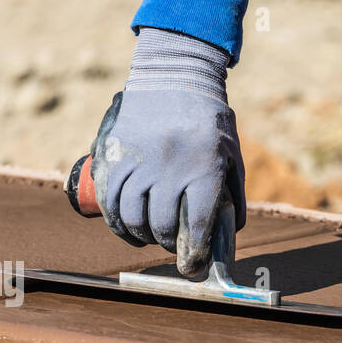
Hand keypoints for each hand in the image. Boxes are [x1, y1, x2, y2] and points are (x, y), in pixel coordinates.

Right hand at [89, 29, 245, 275]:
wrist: (175, 75)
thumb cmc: (210, 122)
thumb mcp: (232, 156)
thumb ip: (233, 196)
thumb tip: (230, 235)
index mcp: (203, 171)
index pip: (196, 225)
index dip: (193, 253)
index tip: (191, 267)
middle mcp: (169, 168)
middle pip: (160, 224)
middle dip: (166, 243)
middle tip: (171, 245)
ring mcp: (139, 160)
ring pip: (130, 214)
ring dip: (139, 234)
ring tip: (148, 237)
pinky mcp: (115, 153)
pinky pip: (108, 197)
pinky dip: (114, 219)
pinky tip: (124, 226)